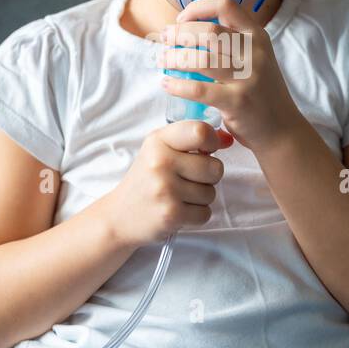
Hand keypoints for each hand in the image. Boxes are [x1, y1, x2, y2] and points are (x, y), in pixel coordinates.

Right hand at [109, 119, 233, 244]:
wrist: (119, 216)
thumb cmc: (146, 180)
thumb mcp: (160, 150)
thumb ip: (192, 140)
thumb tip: (229, 139)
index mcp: (158, 141)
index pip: (200, 131)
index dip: (212, 141)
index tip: (205, 150)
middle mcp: (160, 162)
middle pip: (215, 167)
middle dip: (208, 177)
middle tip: (188, 180)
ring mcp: (165, 189)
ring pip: (211, 192)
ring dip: (200, 197)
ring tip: (179, 196)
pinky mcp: (171, 214)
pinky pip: (205, 213)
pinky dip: (196, 215)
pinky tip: (178, 210)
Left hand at [157, 0, 304, 154]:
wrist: (282, 130)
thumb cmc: (260, 93)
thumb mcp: (255, 59)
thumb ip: (232, 43)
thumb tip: (188, 30)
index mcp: (257, 36)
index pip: (225, 5)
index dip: (197, 8)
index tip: (181, 19)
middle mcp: (255, 52)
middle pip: (208, 30)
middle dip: (179, 33)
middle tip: (163, 39)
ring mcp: (248, 77)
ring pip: (201, 58)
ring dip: (174, 58)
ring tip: (162, 60)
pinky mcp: (238, 101)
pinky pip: (199, 88)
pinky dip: (177, 85)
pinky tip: (166, 83)